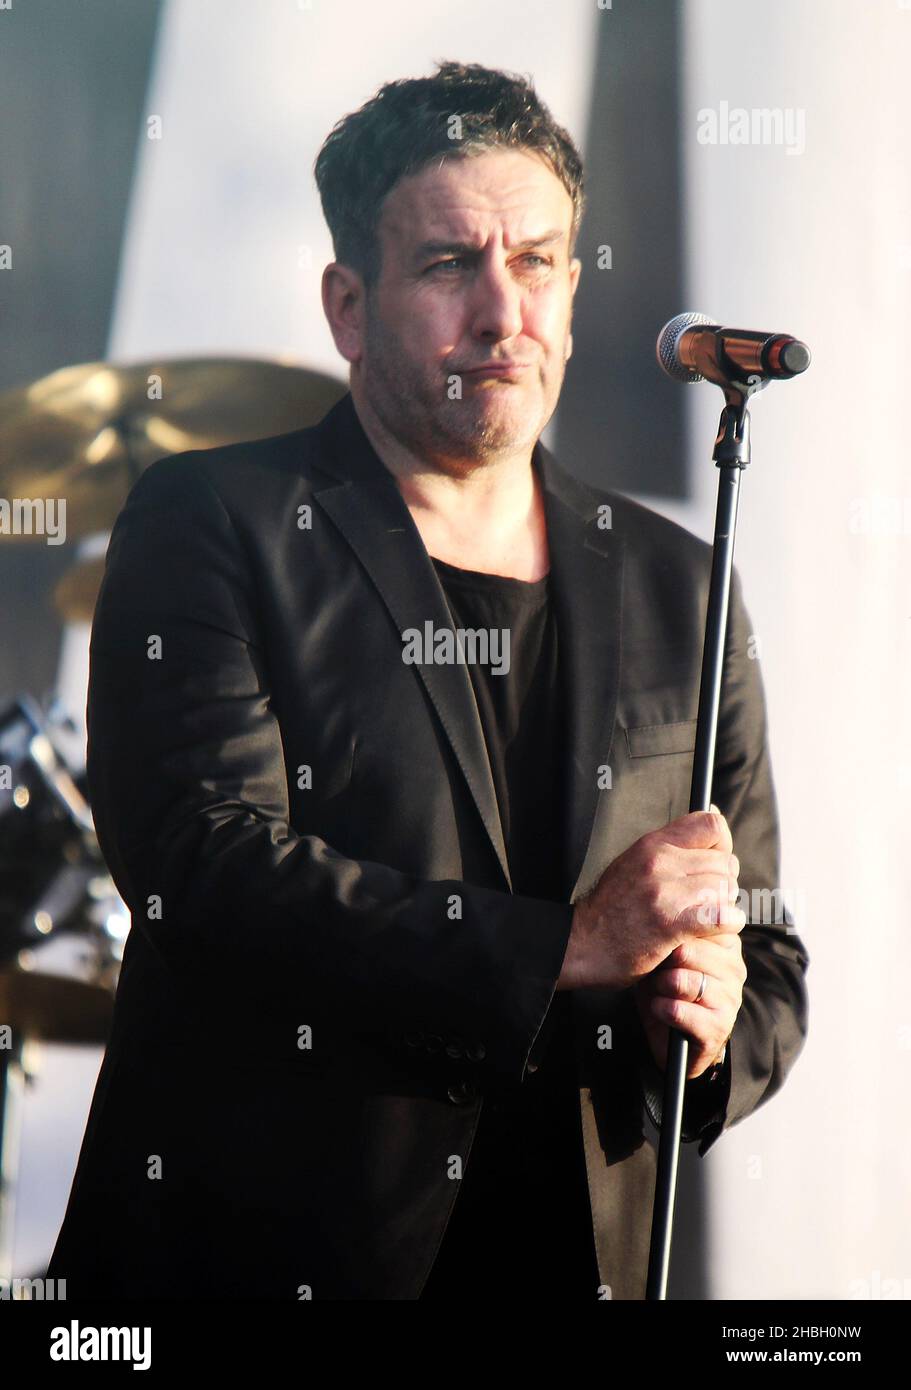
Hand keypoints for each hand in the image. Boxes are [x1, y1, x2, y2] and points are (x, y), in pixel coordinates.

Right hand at [558, 805, 745, 992]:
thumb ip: (670, 846)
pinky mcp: (671, 923)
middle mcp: (660, 862)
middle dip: (724, 883)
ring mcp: (665, 892)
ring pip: (726, 889)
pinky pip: (721, 916)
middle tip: (710, 899)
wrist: (581, 943)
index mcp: (653, 844)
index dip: (722, 846)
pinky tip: (713, 930)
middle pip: (725, 862)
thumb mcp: (635, 862)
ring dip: (725, 906)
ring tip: (709, 916)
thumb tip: (709, 822)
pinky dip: (725, 924)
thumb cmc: (611, 907)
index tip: (715, 863)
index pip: (712, 825)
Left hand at [634, 930, 745, 1078]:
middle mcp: (735, 969)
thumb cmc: (665, 986)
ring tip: (659, 990)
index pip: (700, 922)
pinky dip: (661, 1008)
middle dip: (661, 961)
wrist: (668, 1035)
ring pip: (682, 980)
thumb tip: (663, 909)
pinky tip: (661, 1009)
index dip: (671, 933)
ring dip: (660, 986)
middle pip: (687, 950)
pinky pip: (679, 1010)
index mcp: (727, 944)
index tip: (661, 943)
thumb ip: (671, 931)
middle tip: (656, 972)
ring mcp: (731, 998)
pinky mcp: (720, 1027)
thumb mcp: (664, 953)